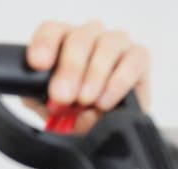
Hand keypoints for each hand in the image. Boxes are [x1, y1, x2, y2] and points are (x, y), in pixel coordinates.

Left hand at [22, 20, 150, 133]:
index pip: (52, 31)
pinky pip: (133, 61)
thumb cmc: (71, 112)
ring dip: (94, 74)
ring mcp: (115, 44)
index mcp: (61, 43)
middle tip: (62, 96)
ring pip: (107, 45)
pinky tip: (104, 101)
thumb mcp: (48, 109)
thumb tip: (56, 104)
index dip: (44, 44)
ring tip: (85, 100)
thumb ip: (45, 103)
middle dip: (70, 68)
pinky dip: (118, 82)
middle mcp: (89, 37)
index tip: (38, 64)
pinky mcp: (139, 58)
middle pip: (79, 38)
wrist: (99, 127)